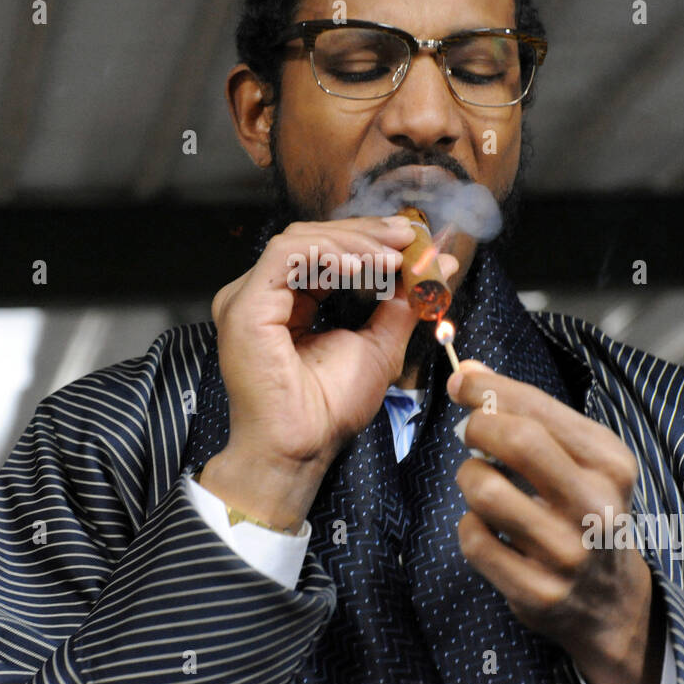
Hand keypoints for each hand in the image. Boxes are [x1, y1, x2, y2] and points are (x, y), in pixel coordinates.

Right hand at [203, 215, 457, 529]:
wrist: (302, 449)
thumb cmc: (329, 410)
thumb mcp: (379, 345)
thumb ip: (401, 304)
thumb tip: (437, 270)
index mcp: (286, 302)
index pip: (325, 253)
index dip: (368, 240)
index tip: (412, 240)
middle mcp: (263, 295)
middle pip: (313, 239)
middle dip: (366, 234)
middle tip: (409, 237)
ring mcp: (248, 297)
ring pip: (301, 241)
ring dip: (354, 243)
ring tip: (393, 256)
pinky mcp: (245, 305)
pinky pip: (288, 257)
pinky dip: (331, 255)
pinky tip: (366, 268)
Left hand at [447, 360, 665, 683]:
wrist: (611, 600)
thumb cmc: (584, 512)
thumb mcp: (577, 458)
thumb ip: (528, 413)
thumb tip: (469, 371)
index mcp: (610, 464)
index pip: (538, 410)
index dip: (488, 389)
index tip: (460, 381)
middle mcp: (595, 507)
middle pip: (517, 441)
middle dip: (477, 426)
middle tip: (468, 432)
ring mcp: (567, 553)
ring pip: (485, 490)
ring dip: (469, 477)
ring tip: (480, 482)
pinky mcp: (538, 591)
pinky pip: (474, 540)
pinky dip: (469, 526)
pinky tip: (487, 526)